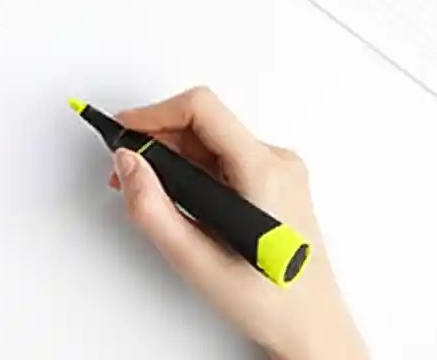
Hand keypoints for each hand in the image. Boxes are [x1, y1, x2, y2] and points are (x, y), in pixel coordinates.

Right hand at [110, 88, 366, 359]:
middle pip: (203, 123)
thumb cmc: (272, 303)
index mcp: (264, 172)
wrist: (313, 329)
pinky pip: (223, 158)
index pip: (201, 109)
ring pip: (210, 141)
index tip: (123, 130)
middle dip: (156, 139)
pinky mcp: (274, 183)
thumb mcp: (196, 261)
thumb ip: (152, 208)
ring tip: (146, 191)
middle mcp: (277, 162)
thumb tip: (126, 163)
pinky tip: (176, 199)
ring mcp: (279, 172)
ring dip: (171, 157)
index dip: (153, 113)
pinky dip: (191, 170)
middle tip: (124, 168)